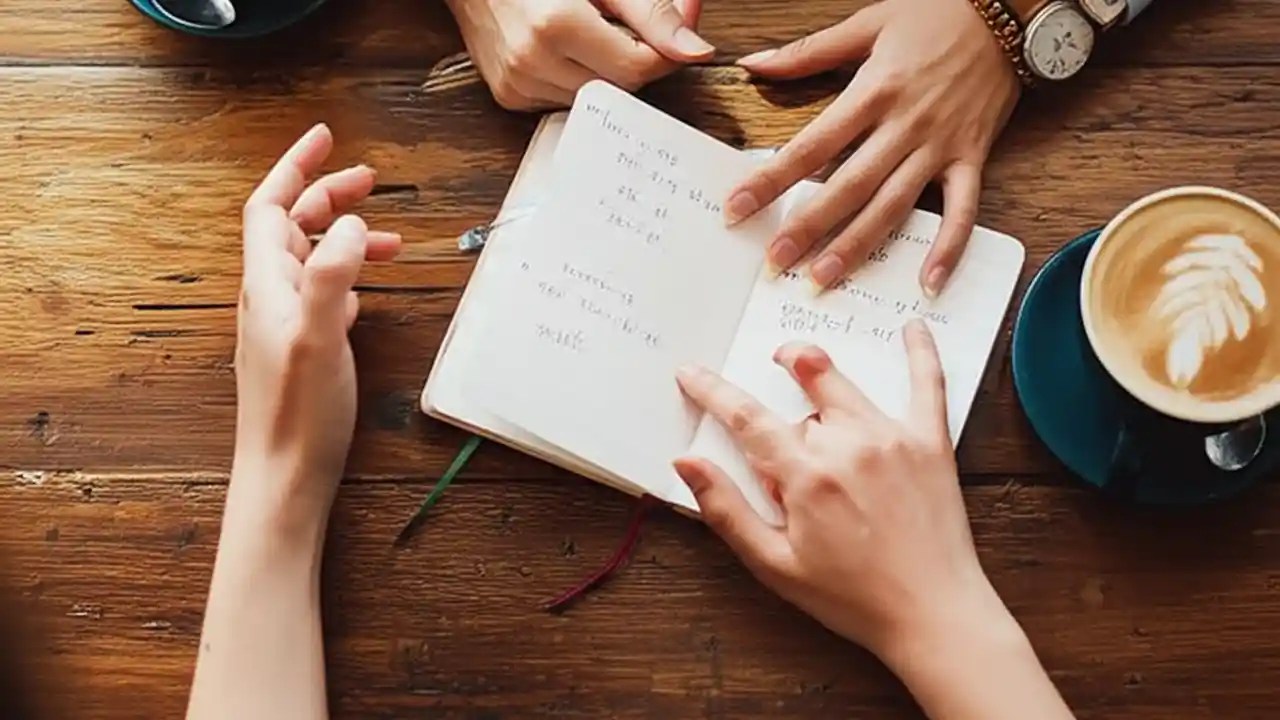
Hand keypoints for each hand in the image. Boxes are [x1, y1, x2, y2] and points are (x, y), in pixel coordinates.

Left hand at [233, 123, 400, 529]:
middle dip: (328, 196)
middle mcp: (271, 298)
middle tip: (371, 180)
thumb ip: (333, 275)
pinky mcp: (301, 350)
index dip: (295, 167)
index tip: (327, 138)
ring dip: (345, 239)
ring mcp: (285, 324)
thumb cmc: (298, 414)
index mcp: (268, 284)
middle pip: (293, 227)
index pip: (270, 206)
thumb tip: (348, 225)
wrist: (283, 476)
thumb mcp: (320, 335)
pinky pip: (323, 295)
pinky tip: (367, 290)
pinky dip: (347, 278)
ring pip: (313, 261)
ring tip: (390, 240)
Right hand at [445, 0, 711, 109]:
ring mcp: (516, 84)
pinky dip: (578, 80)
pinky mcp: (508, 96)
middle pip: (619, 89)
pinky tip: (565, 49)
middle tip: (626, 25)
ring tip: (590, 31)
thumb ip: (653, 14)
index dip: (664, 53)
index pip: (638, 68)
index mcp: (555, 24)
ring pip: (596, 98)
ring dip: (606, 72)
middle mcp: (531, 61)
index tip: (672, 32)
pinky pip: (564, 101)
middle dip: (635, 60)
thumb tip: (697, 52)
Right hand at [672, 321, 1000, 661]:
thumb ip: (726, 509)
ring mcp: (891, 439)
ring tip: (793, 358)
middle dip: (775, 414)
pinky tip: (912, 328)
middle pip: (794, 403)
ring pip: (841, 385)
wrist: (935, 616)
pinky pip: (926, 385)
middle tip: (776, 441)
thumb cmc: (852, 598)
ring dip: (812, 364)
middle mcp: (847, 445)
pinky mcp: (930, 444)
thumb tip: (685, 464)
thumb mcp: (774, 565)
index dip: (713, 391)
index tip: (691, 372)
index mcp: (806, 476)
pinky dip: (920, 353)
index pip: (746, 418)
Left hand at [725, 0, 1019, 294]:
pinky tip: (928, 285)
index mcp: (873, 91)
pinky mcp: (972, 158)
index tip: (737, 208)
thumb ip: (808, 52)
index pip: (811, 145)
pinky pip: (962, 211)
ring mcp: (940, 146)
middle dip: (808, 226)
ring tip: (824, 278)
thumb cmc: (938, 13)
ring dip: (858, 246)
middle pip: (848, 185)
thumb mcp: (868, 22)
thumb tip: (754, 64)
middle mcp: (904, 125)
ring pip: (894, 205)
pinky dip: (948, 248)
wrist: (1009, 9)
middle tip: (774, 262)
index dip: (771, 179)